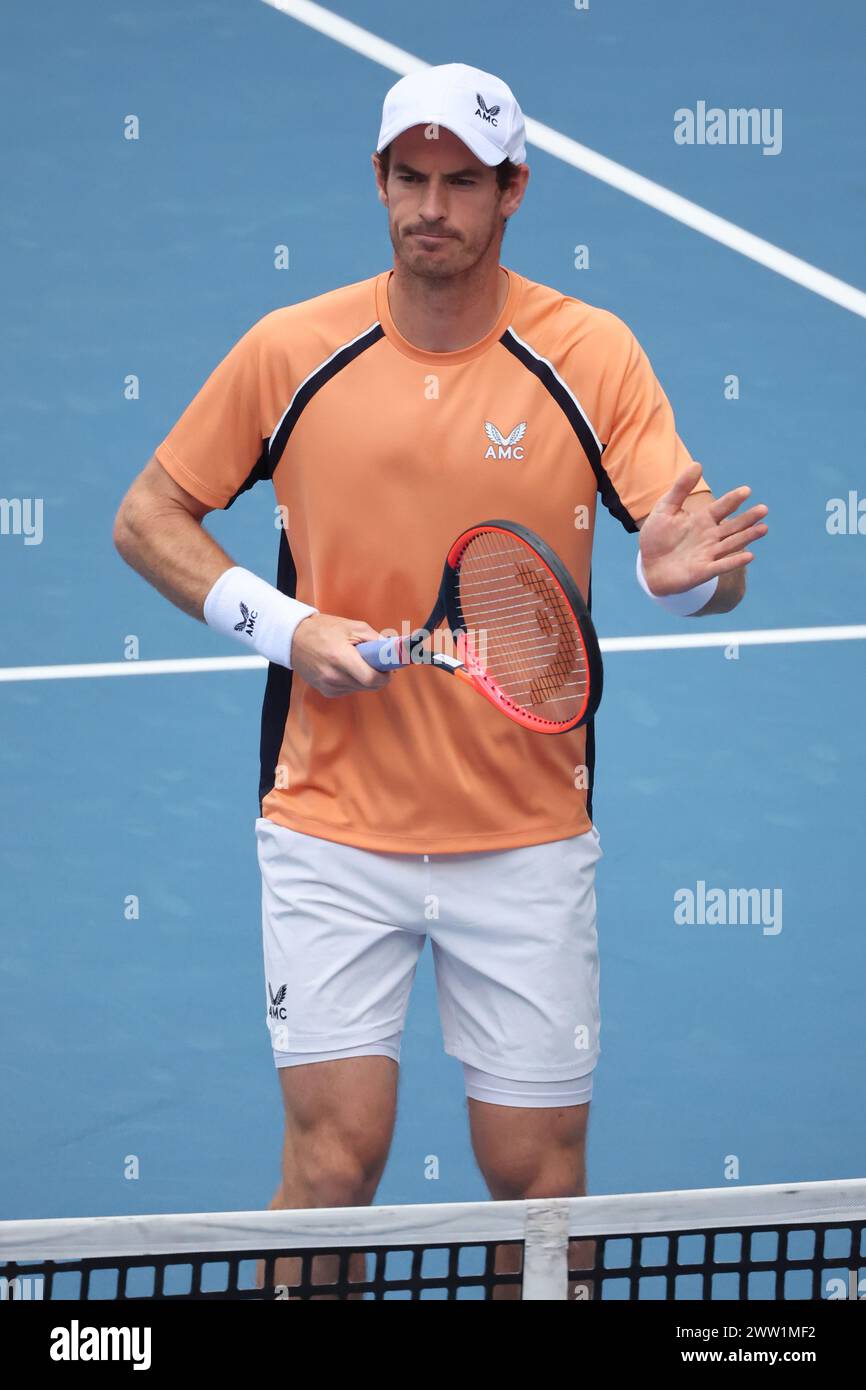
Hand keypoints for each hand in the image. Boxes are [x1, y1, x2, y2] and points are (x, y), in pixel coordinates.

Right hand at [291, 614, 390, 697]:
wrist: (294, 638)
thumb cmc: (324, 629)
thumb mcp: (353, 627)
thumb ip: (376, 639)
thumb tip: (393, 653)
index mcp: (341, 657)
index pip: (372, 679)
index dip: (385, 676)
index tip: (389, 669)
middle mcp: (333, 676)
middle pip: (369, 686)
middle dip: (377, 676)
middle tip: (375, 661)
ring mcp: (328, 686)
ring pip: (360, 688)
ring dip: (364, 678)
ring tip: (355, 661)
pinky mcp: (326, 691)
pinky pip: (349, 689)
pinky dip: (353, 681)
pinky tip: (344, 668)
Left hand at [640, 463, 768, 595]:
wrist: (647, 564)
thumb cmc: (657, 536)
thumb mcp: (665, 508)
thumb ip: (681, 488)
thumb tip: (697, 464)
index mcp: (703, 519)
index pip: (722, 507)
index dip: (733, 499)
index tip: (746, 490)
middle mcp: (710, 536)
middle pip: (733, 526)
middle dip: (748, 518)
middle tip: (764, 509)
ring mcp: (708, 554)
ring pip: (732, 544)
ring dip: (747, 537)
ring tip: (764, 528)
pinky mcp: (702, 571)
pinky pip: (721, 565)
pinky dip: (734, 562)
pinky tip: (749, 556)